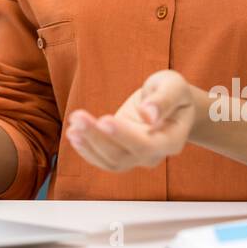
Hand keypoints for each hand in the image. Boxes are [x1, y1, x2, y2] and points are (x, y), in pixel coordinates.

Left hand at [66, 70, 196, 171]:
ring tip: (72, 126)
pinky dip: (87, 150)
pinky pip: (103, 160)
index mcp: (172, 140)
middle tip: (78, 116)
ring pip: (110, 161)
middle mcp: (154, 155)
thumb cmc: (174, 93)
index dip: (124, 136)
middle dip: (97, 137)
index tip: (103, 120)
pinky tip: (73, 134)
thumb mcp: (174, 86)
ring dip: (88, 145)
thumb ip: (164, 99)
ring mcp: (137, 158)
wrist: (170, 105)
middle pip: (123, 156)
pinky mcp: (122, 154)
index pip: (146, 145)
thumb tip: (148, 114)